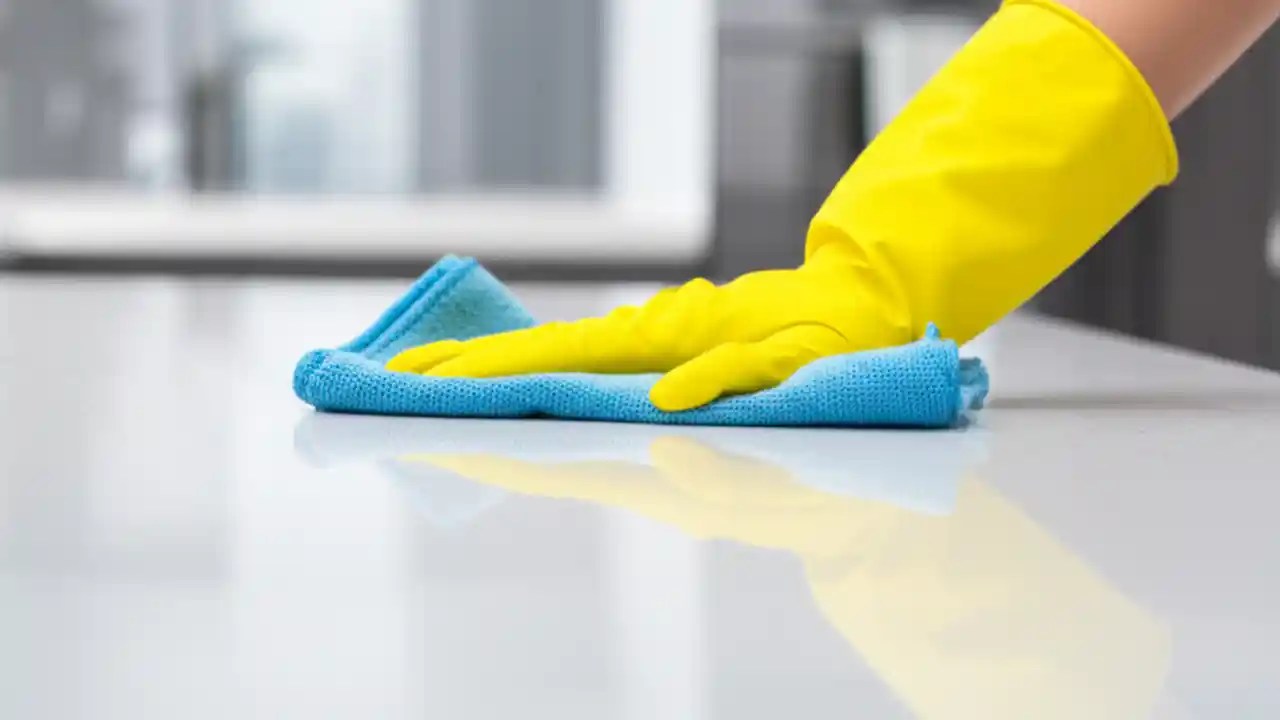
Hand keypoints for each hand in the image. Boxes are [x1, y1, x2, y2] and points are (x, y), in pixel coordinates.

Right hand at [386, 243, 910, 411]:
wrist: (857, 301)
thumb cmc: (833, 339)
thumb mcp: (800, 364)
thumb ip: (734, 380)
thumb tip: (664, 401)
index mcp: (671, 341)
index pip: (565, 360)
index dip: (499, 372)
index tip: (436, 381)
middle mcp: (648, 335)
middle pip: (542, 351)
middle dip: (467, 366)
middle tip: (395, 375)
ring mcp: (649, 338)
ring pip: (556, 353)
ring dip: (492, 366)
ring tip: (428, 377)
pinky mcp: (658, 345)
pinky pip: (583, 358)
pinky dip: (535, 366)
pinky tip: (509, 377)